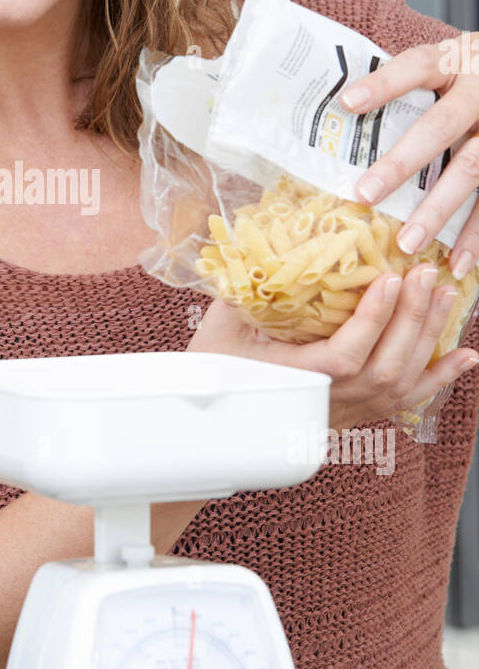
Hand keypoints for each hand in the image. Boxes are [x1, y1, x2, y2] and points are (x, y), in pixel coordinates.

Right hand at [186, 263, 478, 433]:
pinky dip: (440, 377)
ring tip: (445, 295)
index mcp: (295, 382)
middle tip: (425, 274)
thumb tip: (261, 244)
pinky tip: (465, 356)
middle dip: (411, 318)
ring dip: (429, 337)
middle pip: (385, 367)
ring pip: (403, 382)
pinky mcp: (359, 414)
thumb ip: (244, 291)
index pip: (345, 356)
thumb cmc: (214, 374)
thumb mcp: (220, 329)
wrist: (215, 425)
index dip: (373, 320)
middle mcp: (329, 404)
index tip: (389, 279)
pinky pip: (408, 400)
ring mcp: (349, 412)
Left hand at [339, 36, 478, 278]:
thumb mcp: (447, 62)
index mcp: (454, 62)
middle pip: (441, 126)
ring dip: (439, 209)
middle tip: (366, 194)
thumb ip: (408, 83)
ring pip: (472, 168)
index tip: (348, 102)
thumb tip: (342, 110)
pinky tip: (460, 263)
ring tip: (408, 243)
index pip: (417, 66)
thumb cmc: (470, 75)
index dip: (385, 83)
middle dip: (403, 162)